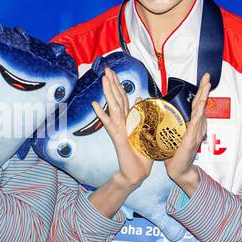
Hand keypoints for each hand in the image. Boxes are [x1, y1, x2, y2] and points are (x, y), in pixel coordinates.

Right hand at [94, 67, 151, 189]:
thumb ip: (143, 115)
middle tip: (107, 69)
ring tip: (104, 79)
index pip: (123, 99)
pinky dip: (102, 114)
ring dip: (108, 93)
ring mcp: (118, 129)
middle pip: (116, 99)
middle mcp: (121, 123)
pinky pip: (109, 124)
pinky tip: (95, 105)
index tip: (114, 73)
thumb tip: (140, 99)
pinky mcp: (117, 138)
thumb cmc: (141, 154)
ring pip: (112, 107)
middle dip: (112, 83)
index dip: (119, 85)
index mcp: (129, 120)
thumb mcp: (147, 131)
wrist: (136, 173)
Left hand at [164, 73, 210, 195]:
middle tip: (207, 77)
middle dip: (204, 89)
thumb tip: (158, 112)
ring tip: (206, 85)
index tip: (202, 80)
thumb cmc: (174, 154)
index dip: (199, 92)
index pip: (196, 105)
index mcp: (192, 124)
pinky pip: (196, 123)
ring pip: (200, 111)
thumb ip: (167, 123)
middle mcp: (197, 126)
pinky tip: (201, 105)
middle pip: (201, 104)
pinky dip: (199, 113)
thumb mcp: (170, 134)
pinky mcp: (192, 139)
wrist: (179, 170)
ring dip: (203, 97)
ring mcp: (196, 132)